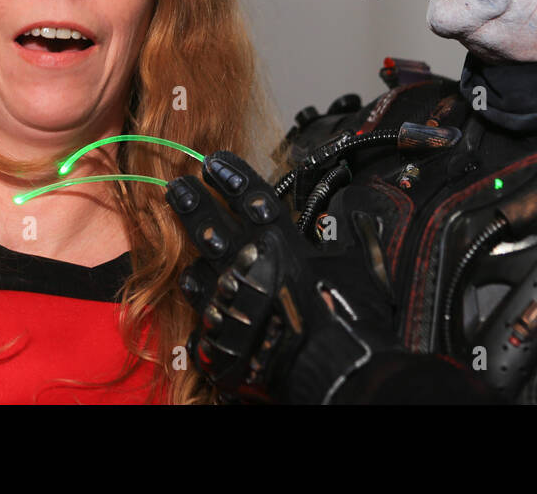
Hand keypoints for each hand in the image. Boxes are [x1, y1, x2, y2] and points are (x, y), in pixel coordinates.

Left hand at [165, 151, 394, 402]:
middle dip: (192, 203)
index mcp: (281, 243)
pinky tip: (195, 290)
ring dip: (190, 255)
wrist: (337, 374)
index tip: (214, 162)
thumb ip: (351, 230)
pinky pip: (198, 315)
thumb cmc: (350, 317)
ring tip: (184, 242)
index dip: (231, 177)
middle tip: (176, 186)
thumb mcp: (360, 264)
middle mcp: (247, 267)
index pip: (250, 199)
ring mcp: (228, 306)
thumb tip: (351, 205)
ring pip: (197, 271)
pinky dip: (199, 300)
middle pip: (211, 226)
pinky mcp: (219, 343)